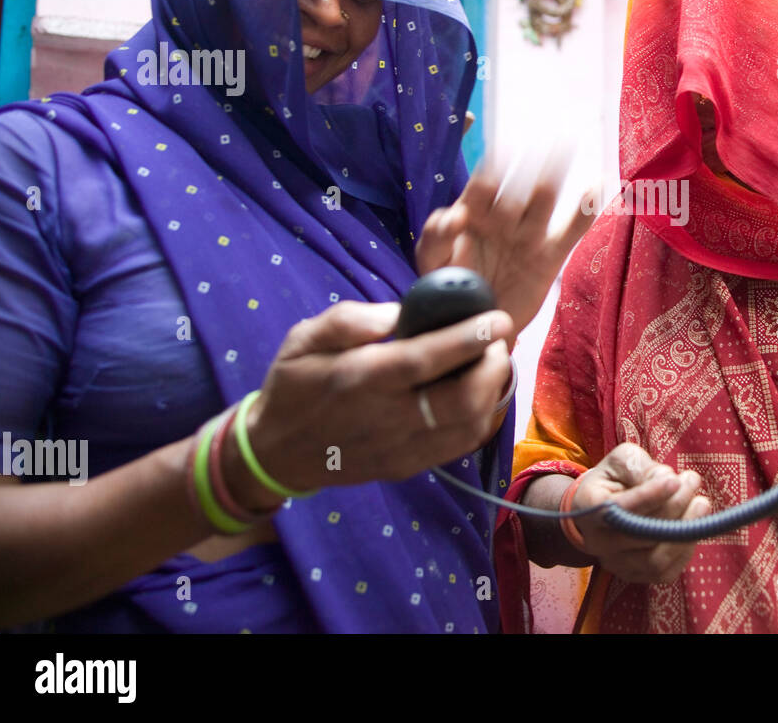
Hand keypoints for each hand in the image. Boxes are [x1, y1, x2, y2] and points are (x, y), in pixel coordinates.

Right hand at [224, 301, 514, 507]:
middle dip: (494, 366)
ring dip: (494, 391)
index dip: (468, 339)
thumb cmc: (294, 385)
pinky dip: (483, 415)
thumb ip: (348, 320)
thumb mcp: (302, 339)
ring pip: (471, 426)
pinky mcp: (409, 466)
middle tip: (498, 340)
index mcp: (360, 379)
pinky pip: (461, 444)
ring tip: (493, 361)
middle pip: (462, 400)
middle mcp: (386, 417)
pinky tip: (481, 392)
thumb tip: (397, 311)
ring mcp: (401, 448)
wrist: (278, 453)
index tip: (498, 318)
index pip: (425, 360)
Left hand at [415, 155, 594, 345]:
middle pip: (518, 183)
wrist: (471, 327)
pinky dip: (584, 211)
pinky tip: (596, 187)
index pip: (483, 180)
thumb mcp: (431, 261)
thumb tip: (457, 215)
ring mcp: (528, 235)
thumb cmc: (449, 287)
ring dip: (554, 172)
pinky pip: (570, 232)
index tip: (500, 148)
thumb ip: (436, 236)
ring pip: (544, 199)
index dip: (491, 163)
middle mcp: (503, 216)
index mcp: (473, 210)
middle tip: (544, 134)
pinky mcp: (549, 257)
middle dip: (529, 159)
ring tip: (566, 147)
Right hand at [571, 443, 710, 583]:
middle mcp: (598, 542)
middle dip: (674, 506)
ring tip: (701, 502)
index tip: (674, 480)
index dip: (649, 495)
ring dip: (684, 530)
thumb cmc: (614, 479)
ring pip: (655, 559)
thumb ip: (641, 466)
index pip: (618, 508)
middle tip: (692, 480)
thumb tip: (667, 480)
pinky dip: (685, 549)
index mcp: (589, 508)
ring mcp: (616, 563)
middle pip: (640, 533)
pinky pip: (666, 572)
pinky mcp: (635, 575)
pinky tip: (694, 524)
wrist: (601, 510)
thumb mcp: (622, 460)